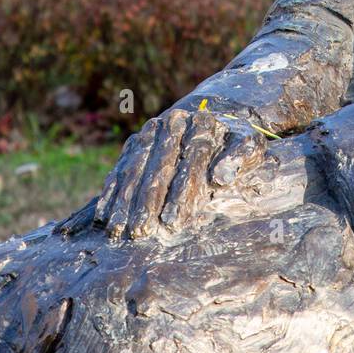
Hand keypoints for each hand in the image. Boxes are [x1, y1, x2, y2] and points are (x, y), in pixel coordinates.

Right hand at [92, 106, 267, 239]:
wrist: (214, 120)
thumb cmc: (234, 143)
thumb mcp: (249, 146)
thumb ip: (241, 158)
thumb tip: (221, 178)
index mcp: (203, 124)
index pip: (191, 162)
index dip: (182, 194)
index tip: (174, 222)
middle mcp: (172, 124)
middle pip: (159, 166)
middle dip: (148, 203)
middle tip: (141, 232)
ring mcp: (150, 132)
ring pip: (135, 168)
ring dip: (125, 201)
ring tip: (120, 230)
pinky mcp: (135, 142)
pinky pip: (120, 168)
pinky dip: (111, 192)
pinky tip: (104, 214)